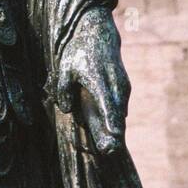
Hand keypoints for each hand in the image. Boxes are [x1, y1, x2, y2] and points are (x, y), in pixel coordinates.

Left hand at [56, 7, 129, 153]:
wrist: (99, 34)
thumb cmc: (79, 52)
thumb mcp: (64, 68)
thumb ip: (63, 90)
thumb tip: (66, 108)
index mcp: (101, 83)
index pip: (108, 107)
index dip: (111, 125)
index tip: (113, 140)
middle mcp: (116, 87)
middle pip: (118, 117)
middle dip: (113, 136)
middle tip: (107, 153)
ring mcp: (123, 88)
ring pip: (120, 115)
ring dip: (113, 131)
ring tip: (105, 149)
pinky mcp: (124, 89)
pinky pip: (119, 110)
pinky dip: (113, 121)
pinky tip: (106, 132)